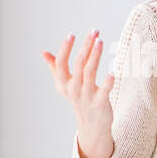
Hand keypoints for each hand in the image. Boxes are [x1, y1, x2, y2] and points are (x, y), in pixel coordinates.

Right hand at [41, 30, 115, 157]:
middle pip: (78, 64)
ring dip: (95, 56)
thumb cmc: (79, 100)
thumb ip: (55, 68)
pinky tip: (113, 72)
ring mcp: (86, 96)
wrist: (91, 126)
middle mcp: (73, 89)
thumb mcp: (64, 85)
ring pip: (89, 72)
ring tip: (100, 42)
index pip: (61, 64)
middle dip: (86, 46)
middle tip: (94, 31)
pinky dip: (108, 82)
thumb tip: (43, 53)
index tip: (72, 35)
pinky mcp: (100, 103)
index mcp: (63, 84)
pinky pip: (104, 91)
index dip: (65, 49)